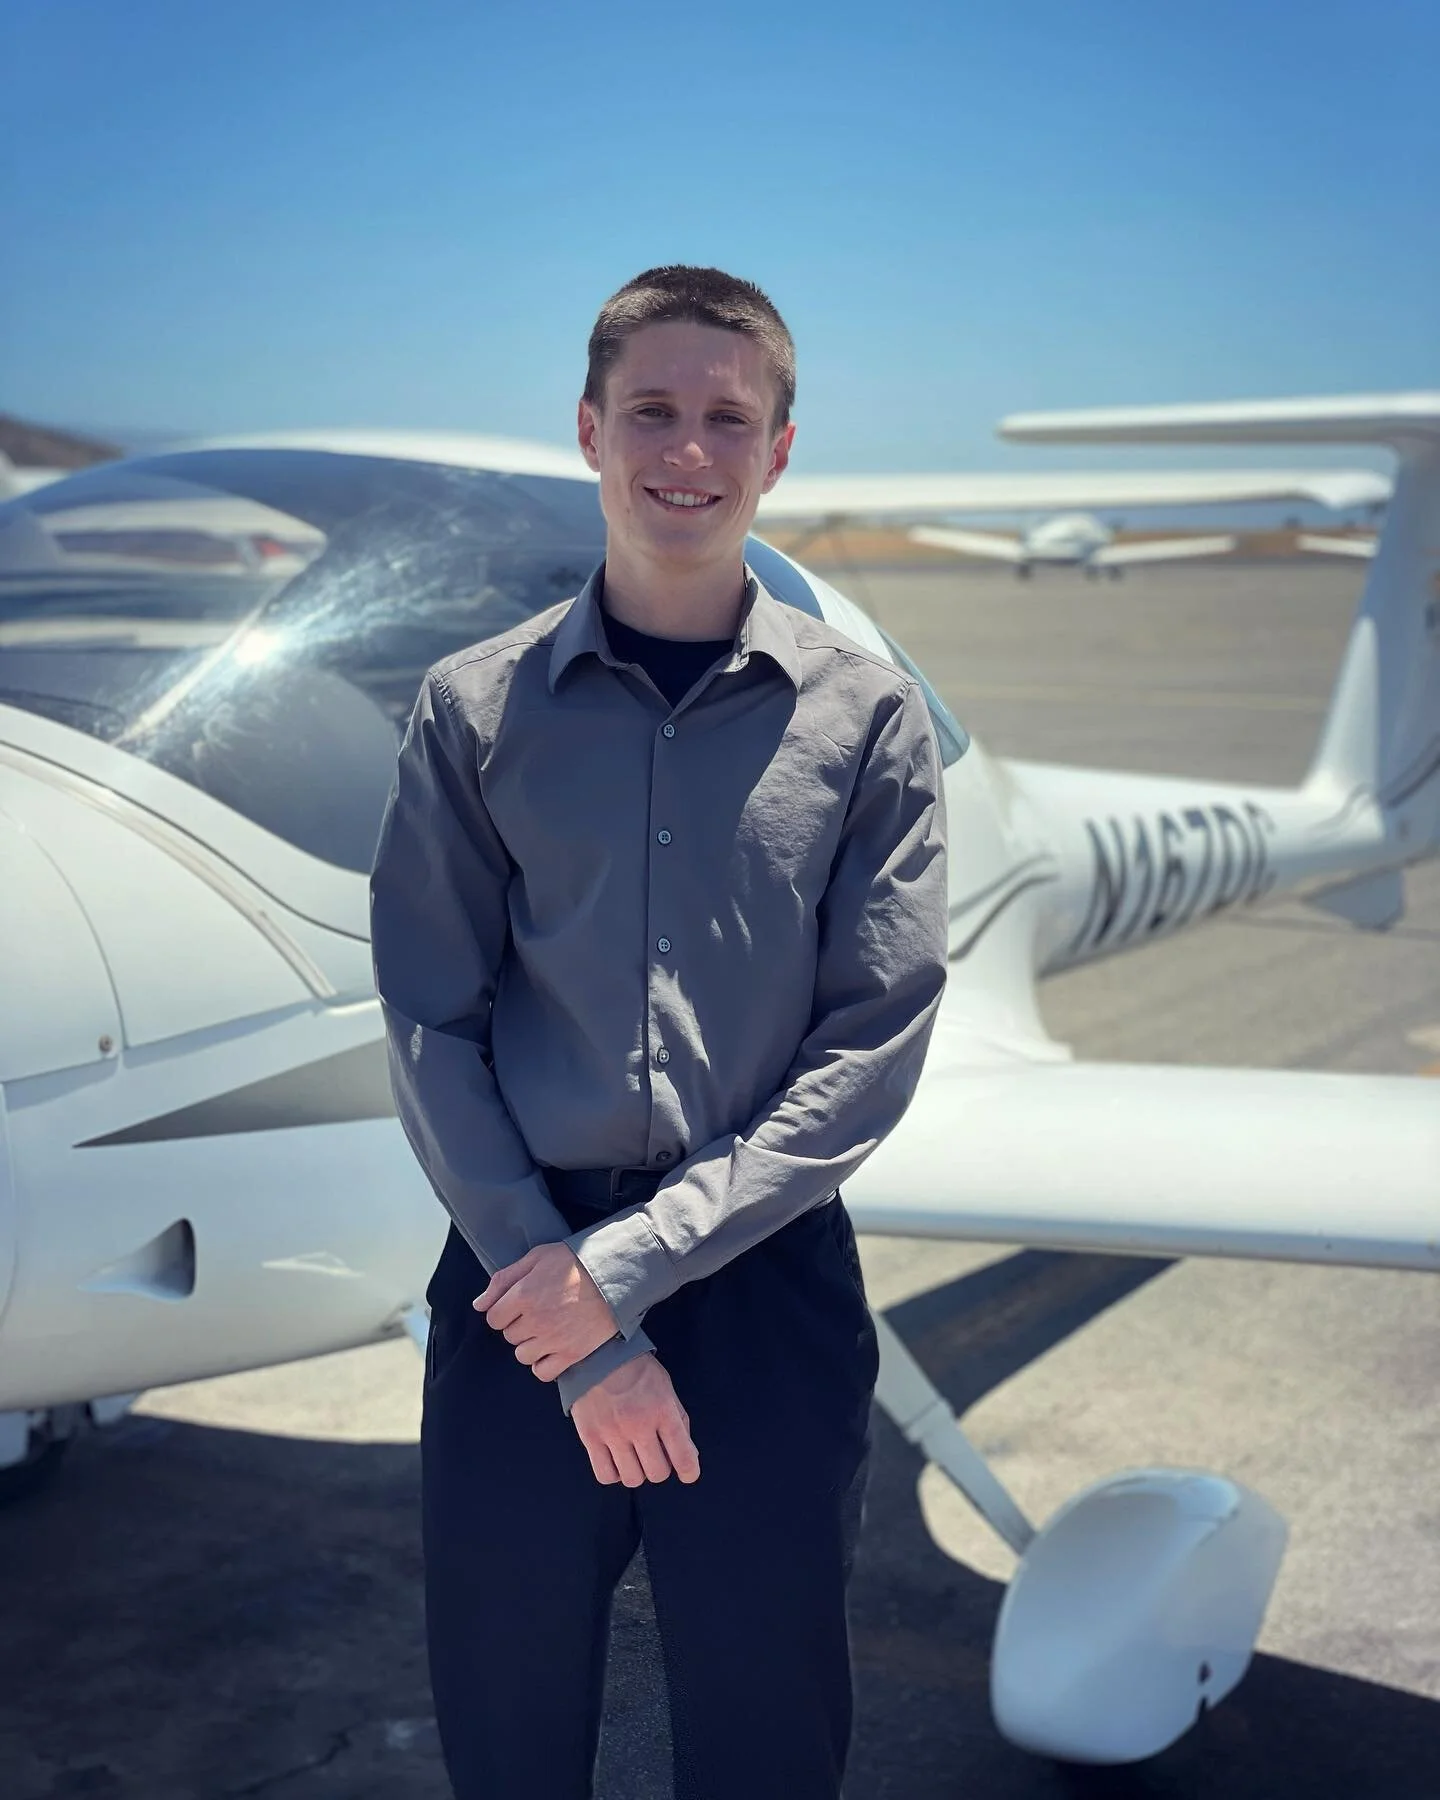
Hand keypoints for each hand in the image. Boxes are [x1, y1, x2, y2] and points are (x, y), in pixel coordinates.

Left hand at [474, 1242, 618, 1380]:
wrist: (615, 1273)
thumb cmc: (575, 1261)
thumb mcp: (537, 1257)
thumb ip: (504, 1280)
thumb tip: (479, 1304)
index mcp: (523, 1295)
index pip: (494, 1318)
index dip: (504, 1310)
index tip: (519, 1304)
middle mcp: (535, 1320)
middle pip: (509, 1336)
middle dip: (519, 1325)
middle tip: (539, 1311)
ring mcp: (553, 1340)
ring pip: (523, 1355)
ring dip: (530, 1344)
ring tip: (547, 1329)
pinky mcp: (572, 1354)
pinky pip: (543, 1372)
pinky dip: (544, 1364)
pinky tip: (553, 1348)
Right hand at [571, 1354, 699, 1486]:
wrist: (597, 1352)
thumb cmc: (635, 1369)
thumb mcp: (666, 1388)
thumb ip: (679, 1420)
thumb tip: (689, 1454)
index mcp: (662, 1410)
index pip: (683, 1457)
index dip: (689, 1471)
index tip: (688, 1473)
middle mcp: (638, 1425)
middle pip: (657, 1473)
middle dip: (661, 1468)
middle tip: (656, 1454)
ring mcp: (612, 1433)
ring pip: (632, 1479)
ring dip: (637, 1472)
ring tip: (634, 1456)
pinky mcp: (590, 1437)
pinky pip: (605, 1475)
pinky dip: (614, 1473)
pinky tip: (616, 1459)